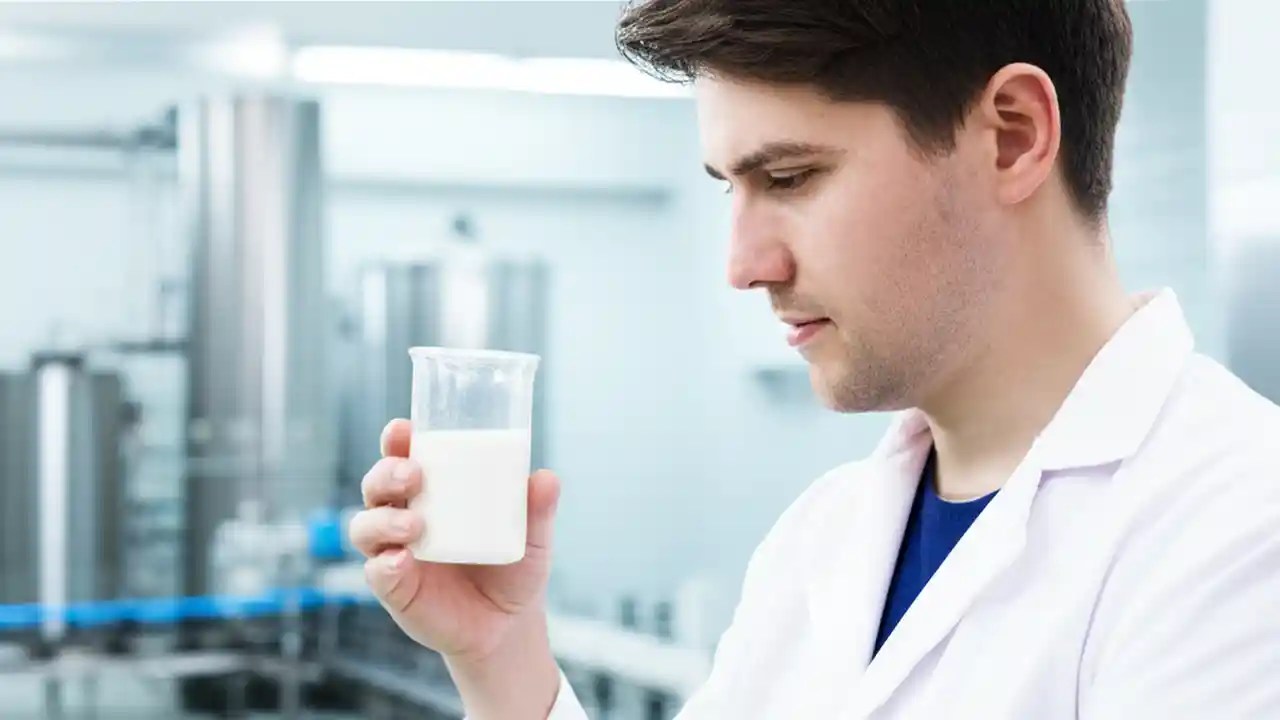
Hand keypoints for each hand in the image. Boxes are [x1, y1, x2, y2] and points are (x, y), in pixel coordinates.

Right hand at [349, 418, 561, 664]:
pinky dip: (383, 564)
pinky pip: (375, 572)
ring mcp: (395, 552)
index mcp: (433, 492)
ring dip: (382, 520)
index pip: (403, 457)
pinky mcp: (394, 588)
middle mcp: (405, 515)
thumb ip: (537, 509)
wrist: (509, 624)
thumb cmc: (513, 567)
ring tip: (414, 526)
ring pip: (365, 526)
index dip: (396, 440)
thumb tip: (547, 478)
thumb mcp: (532, 537)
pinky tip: (401, 561)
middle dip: (386, 473)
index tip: (402, 429)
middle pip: (376, 485)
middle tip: (413, 476)